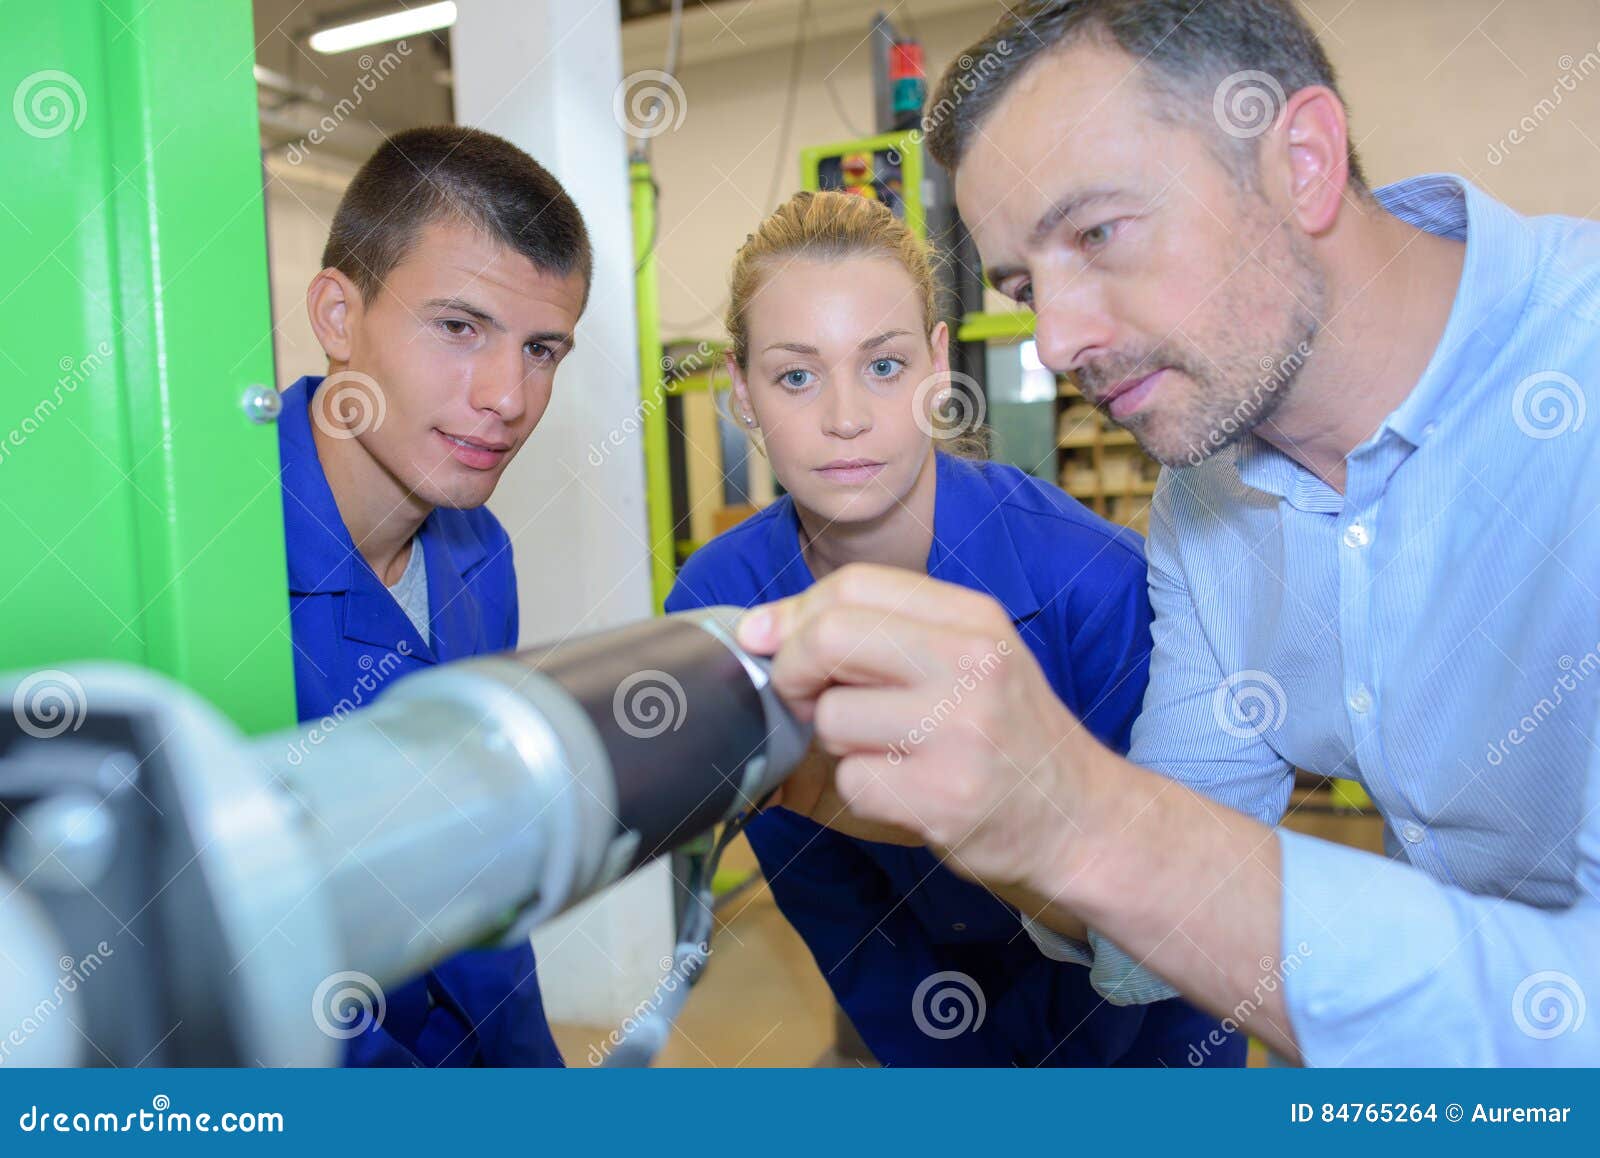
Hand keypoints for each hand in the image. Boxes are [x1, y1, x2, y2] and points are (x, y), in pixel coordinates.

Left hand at [737, 563, 1101, 896]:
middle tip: (805, 699)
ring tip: (888, 750)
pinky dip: (862, 790)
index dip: (794, 613)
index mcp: (973, 619)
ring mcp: (959, 731)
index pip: (853, 585)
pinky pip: (850, 781)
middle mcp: (972, 664)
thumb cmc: (1006, 732)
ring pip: (831, 717)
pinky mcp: (943, 796)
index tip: (772, 641)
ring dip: (837, 742)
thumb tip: (760, 627)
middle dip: (794, 670)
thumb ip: (875, 631)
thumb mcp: (965, 656)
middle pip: (830, 637)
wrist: (1079, 817)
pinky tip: (906, 789)